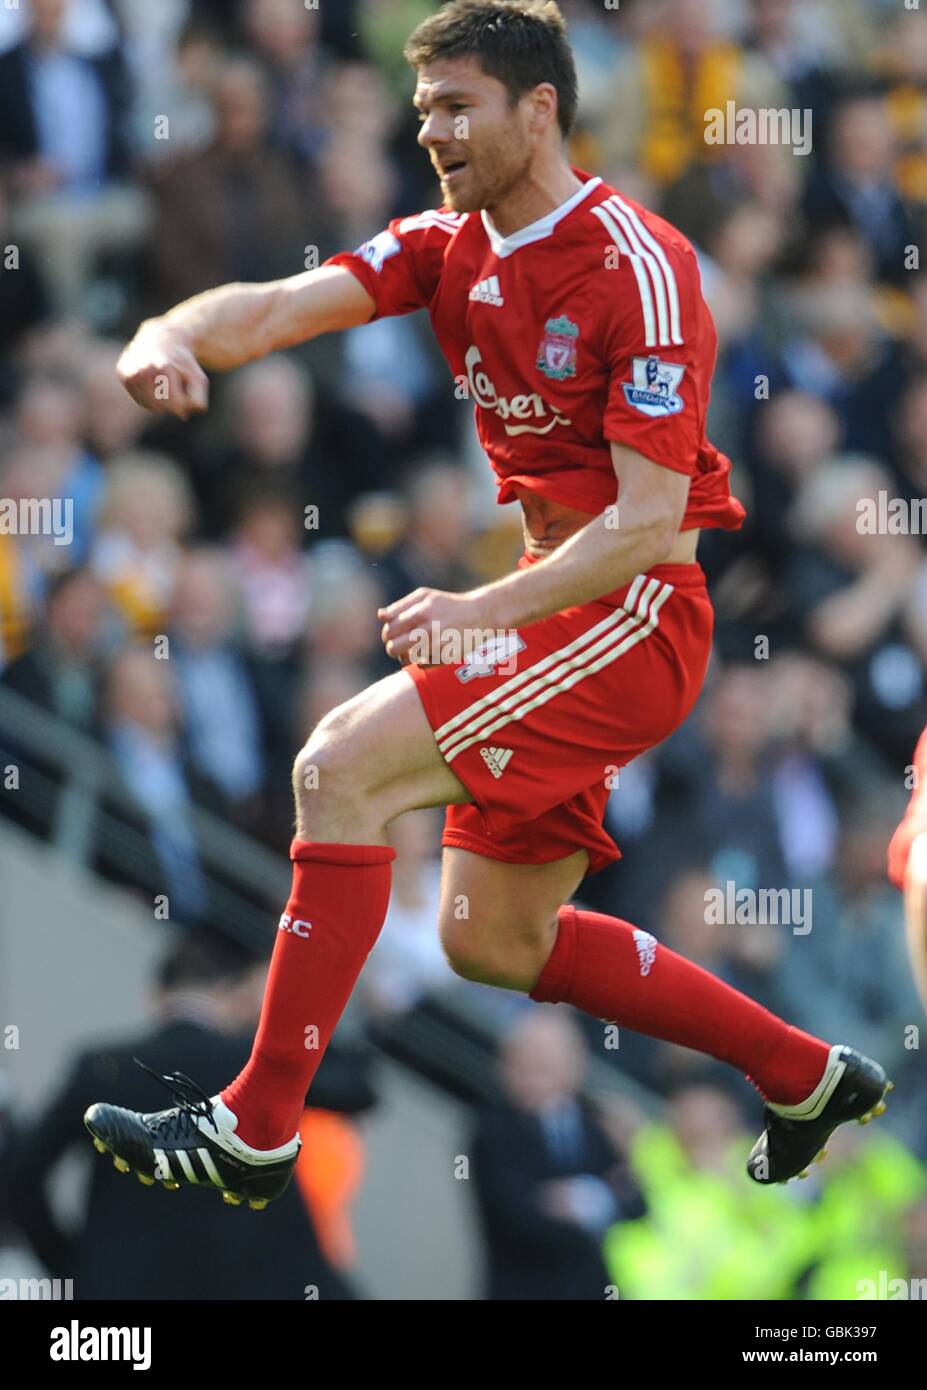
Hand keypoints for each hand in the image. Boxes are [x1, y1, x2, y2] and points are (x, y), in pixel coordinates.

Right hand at [117, 322, 209, 418]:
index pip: (176, 405)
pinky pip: (140, 400)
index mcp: (162, 369)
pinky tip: (154, 383)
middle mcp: (142, 370)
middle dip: (173, 403)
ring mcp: (130, 373)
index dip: (185, 403)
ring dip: (162, 401)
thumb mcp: (198, 380)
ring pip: (151, 406)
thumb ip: (197, 401)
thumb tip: (182, 415)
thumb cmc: (183, 363)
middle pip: (162, 407)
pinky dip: (150, 398)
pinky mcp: (123, 375)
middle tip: (176, 387)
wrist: (163, 339)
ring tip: (165, 382)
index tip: (187, 391)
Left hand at [377, 587, 491, 664]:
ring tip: (412, 651)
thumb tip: (380, 616)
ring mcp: (437, 644)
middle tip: (400, 646)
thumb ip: (400, 606)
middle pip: (392, 648)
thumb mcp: (425, 596)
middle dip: (393, 648)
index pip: (389, 630)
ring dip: (405, 657)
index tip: (394, 635)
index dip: (388, 634)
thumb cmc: (448, 604)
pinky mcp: (446, 657)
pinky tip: (427, 654)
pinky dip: (420, 662)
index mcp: (420, 611)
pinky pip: (421, 665)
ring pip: (405, 660)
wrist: (480, 613)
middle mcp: (428, 628)